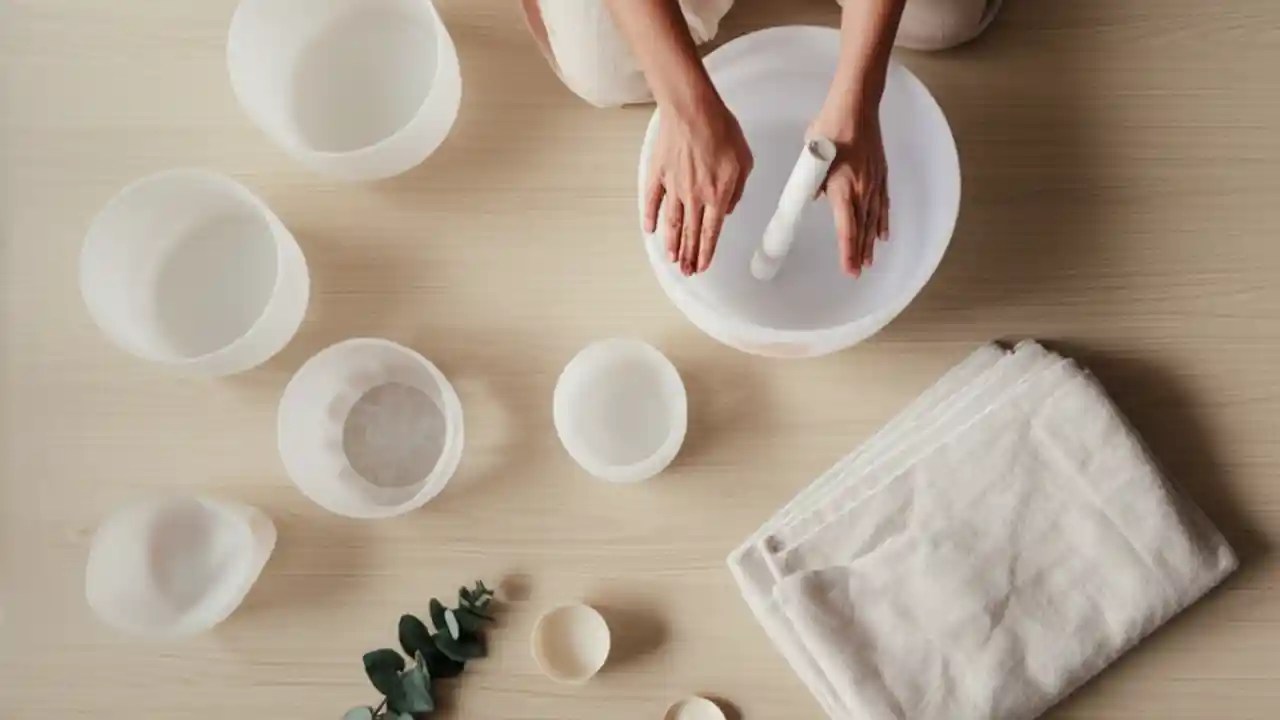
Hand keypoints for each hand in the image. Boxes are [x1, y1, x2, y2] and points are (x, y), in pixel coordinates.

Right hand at [644, 98, 752, 274]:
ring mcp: (673, 187)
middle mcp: (693, 197)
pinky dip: (650, 217)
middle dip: (688, 256)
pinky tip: (650, 229)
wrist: (693, 111)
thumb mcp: (744, 161)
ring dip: (671, 244)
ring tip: (671, 259)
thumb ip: (737, 190)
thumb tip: (726, 209)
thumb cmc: (720, 130)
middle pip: (689, 233)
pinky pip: (652, 201)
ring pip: (671, 223)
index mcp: (717, 195)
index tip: (702, 266)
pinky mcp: (658, 174)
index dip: (706, 252)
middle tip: (686, 271)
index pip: (710, 233)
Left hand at [810, 103, 888, 275]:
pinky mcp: (880, 174)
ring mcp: (874, 183)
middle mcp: (862, 190)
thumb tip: (813, 197)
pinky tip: (883, 234)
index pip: (846, 229)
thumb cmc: (831, 128)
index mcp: (842, 188)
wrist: (856, 107)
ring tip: (869, 260)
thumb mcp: (810, 156)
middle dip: (859, 252)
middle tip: (857, 271)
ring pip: (873, 220)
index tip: (849, 270)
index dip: (847, 252)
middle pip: (862, 229)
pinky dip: (883, 221)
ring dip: (870, 242)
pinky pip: (883, 204)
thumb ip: (810, 181)